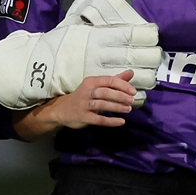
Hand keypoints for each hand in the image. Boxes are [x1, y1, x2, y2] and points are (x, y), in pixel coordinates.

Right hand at [20, 71, 138, 138]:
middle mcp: (87, 91)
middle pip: (106, 92)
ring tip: (128, 109)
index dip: (123, 85)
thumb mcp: (96, 86)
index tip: (133, 91)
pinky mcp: (83, 117)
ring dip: (117, 107)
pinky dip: (111, 121)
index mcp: (91, 81)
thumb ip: (114, 80)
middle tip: (132, 101)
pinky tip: (121, 121)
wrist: (62, 110)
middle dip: (121, 96)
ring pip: (102, 105)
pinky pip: (99, 120)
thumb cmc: (83, 96)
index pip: (109, 80)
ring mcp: (84, 105)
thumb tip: (131, 73)